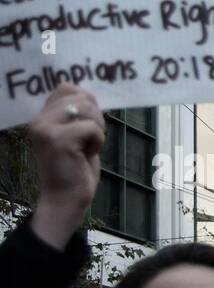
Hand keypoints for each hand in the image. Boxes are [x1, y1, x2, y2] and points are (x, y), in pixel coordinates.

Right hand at [29, 84, 104, 249]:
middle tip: (90, 139)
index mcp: (42, 117)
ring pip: (87, 108)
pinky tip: (88, 154)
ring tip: (88, 147)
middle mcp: (39, 120)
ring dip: (97, 128)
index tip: (88, 125)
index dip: (86, 102)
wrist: (66, 199)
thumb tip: (89, 95)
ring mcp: (46, 128)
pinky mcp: (59, 139)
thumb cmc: (75, 171)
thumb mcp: (76, 137)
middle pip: (80, 95)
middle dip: (95, 116)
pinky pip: (92, 127)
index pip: (66, 87)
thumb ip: (77, 116)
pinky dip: (99, 141)